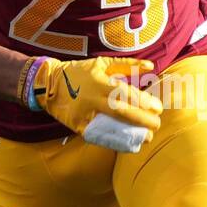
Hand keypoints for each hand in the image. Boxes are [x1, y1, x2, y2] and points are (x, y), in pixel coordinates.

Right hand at [22, 55, 162, 145]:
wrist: (48, 84)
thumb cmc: (79, 72)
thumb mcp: (102, 63)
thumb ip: (128, 65)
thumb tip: (152, 68)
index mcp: (100, 82)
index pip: (127, 94)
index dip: (144, 103)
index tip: (158, 109)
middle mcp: (93, 99)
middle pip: (123, 112)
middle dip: (143, 120)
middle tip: (157, 125)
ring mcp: (85, 115)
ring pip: (113, 128)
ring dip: (132, 135)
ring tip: (147, 137)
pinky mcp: (79, 127)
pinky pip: (100, 136)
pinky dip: (116, 141)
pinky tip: (129, 143)